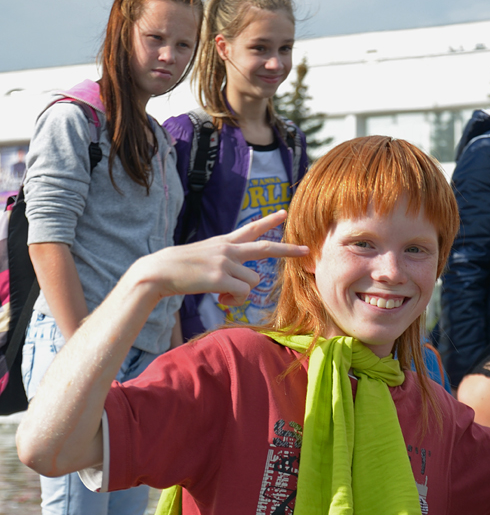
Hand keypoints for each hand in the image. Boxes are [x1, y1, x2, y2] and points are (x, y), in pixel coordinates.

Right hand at [134, 210, 308, 303]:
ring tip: (221, 293)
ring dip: (241, 293)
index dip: (268, 221)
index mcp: (223, 242)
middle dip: (288, 250)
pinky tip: (219, 299)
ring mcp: (225, 262)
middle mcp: (228, 249)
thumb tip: (238, 286)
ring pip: (253, 282)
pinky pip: (242, 294)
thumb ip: (223, 265)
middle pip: (265, 248)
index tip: (283, 213)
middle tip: (306, 250)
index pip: (250, 228)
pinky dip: (234, 301)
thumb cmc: (177, 269)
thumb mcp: (203, 258)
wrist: (157, 272)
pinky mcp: (220, 278)